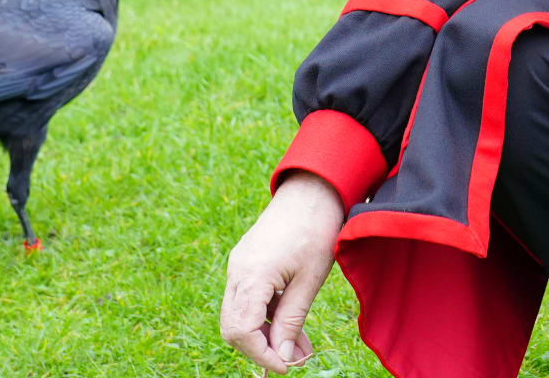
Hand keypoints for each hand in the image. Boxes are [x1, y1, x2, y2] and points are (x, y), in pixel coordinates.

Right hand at [219, 172, 343, 371]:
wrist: (313, 189)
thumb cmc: (315, 229)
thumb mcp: (310, 279)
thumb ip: (292, 319)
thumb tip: (283, 357)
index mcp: (251, 275)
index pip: (242, 331)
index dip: (263, 355)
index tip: (288, 366)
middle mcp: (237, 272)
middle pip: (234, 328)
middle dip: (262, 349)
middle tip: (295, 358)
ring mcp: (239, 266)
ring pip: (240, 316)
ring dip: (266, 335)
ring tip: (301, 346)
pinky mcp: (246, 263)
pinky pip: (247, 300)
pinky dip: (265, 317)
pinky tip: (291, 325)